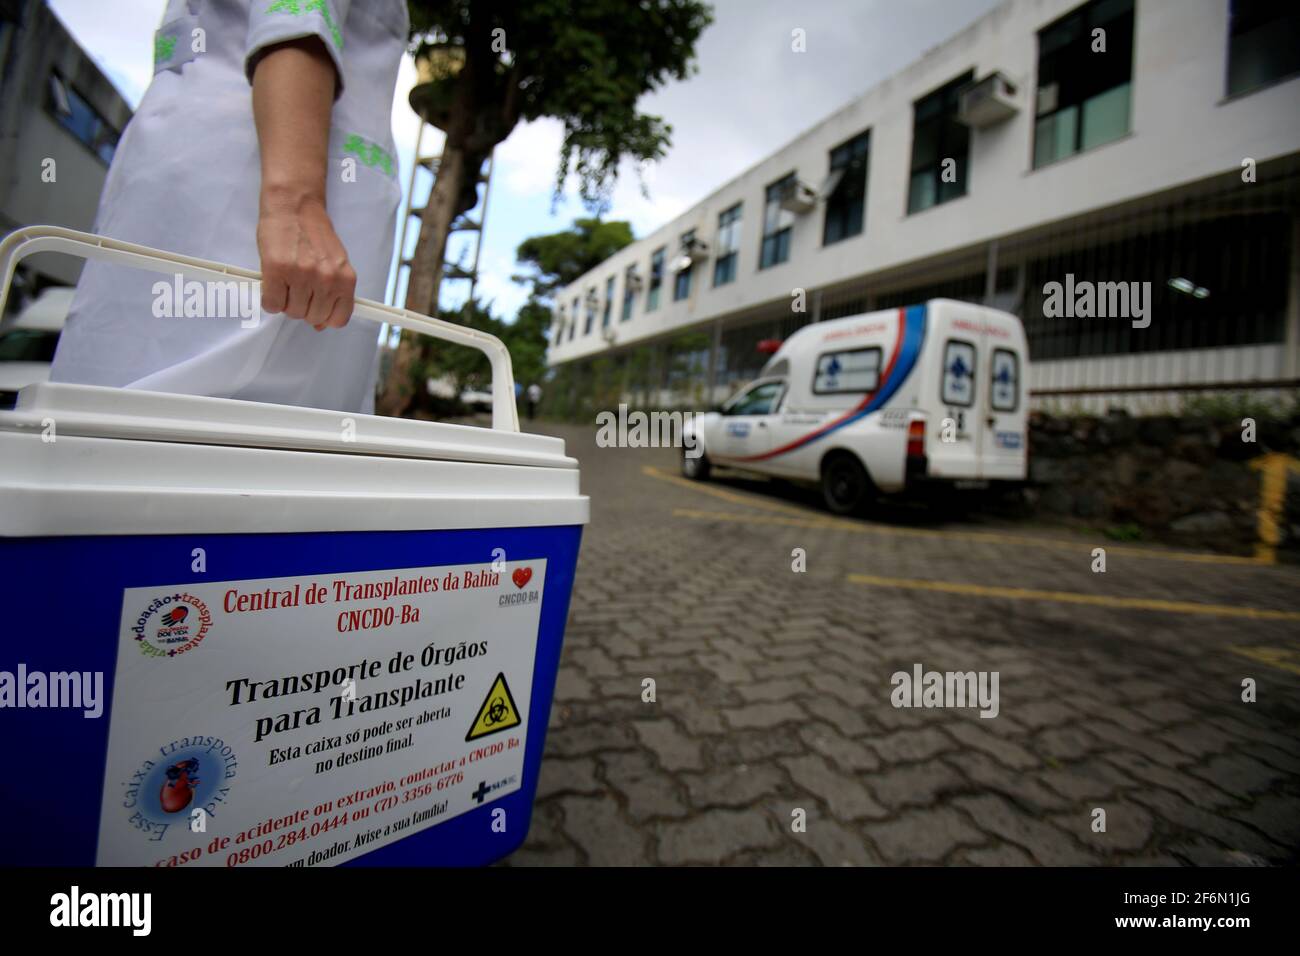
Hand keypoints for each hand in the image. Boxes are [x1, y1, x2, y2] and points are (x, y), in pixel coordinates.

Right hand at [256, 190, 356, 329]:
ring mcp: (302, 275)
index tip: (317, 309)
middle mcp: (326, 279)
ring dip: (286, 302)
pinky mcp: (278, 270)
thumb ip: (333, 292)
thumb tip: (322, 324)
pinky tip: (273, 283)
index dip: (325, 317)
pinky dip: (270, 299)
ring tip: (286, 281)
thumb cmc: (313, 233)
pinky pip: (272, 304)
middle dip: (303, 308)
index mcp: (345, 279)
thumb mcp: (334, 263)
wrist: (294, 205)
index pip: (339, 319)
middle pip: (313, 318)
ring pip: (292, 312)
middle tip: (297, 288)